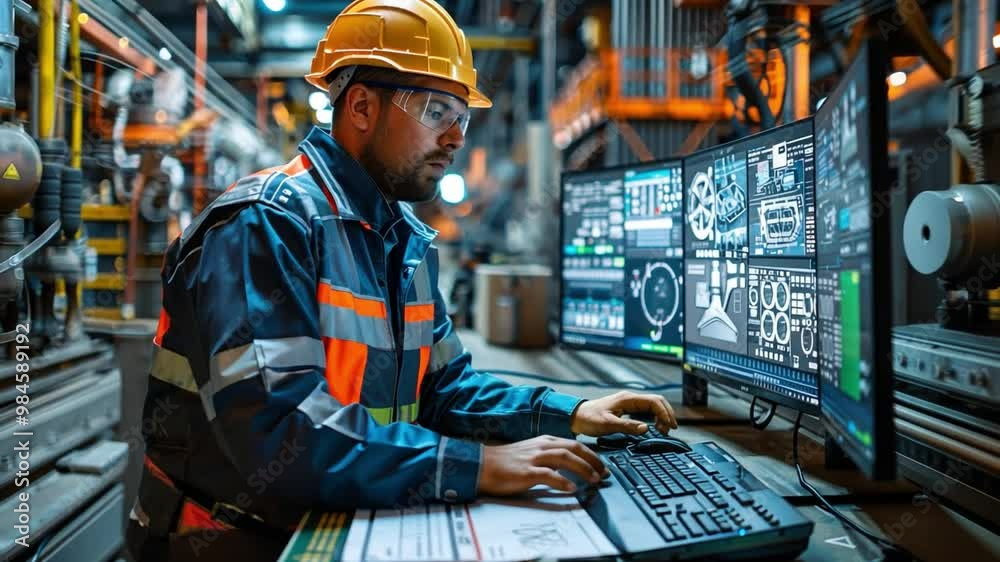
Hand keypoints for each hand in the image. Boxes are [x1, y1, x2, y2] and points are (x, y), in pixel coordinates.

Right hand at [478, 435, 608, 494]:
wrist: (481, 465)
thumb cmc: (505, 462)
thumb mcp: (530, 452)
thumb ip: (548, 456)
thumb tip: (567, 466)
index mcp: (543, 441)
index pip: (573, 444)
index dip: (591, 455)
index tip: (602, 466)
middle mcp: (541, 446)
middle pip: (574, 449)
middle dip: (592, 461)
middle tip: (604, 473)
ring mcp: (534, 458)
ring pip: (565, 459)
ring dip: (583, 469)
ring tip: (594, 480)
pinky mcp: (526, 472)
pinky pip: (548, 475)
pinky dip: (562, 481)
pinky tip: (571, 488)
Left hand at [569, 390, 676, 436]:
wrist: (576, 417)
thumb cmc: (589, 419)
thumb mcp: (608, 424)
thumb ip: (627, 426)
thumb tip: (646, 429)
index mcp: (628, 399)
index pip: (654, 401)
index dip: (665, 413)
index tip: (670, 426)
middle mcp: (630, 399)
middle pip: (657, 402)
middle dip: (667, 414)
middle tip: (671, 429)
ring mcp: (629, 404)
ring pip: (652, 406)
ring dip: (661, 417)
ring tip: (663, 431)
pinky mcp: (627, 410)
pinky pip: (646, 411)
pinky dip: (654, 419)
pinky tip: (654, 428)